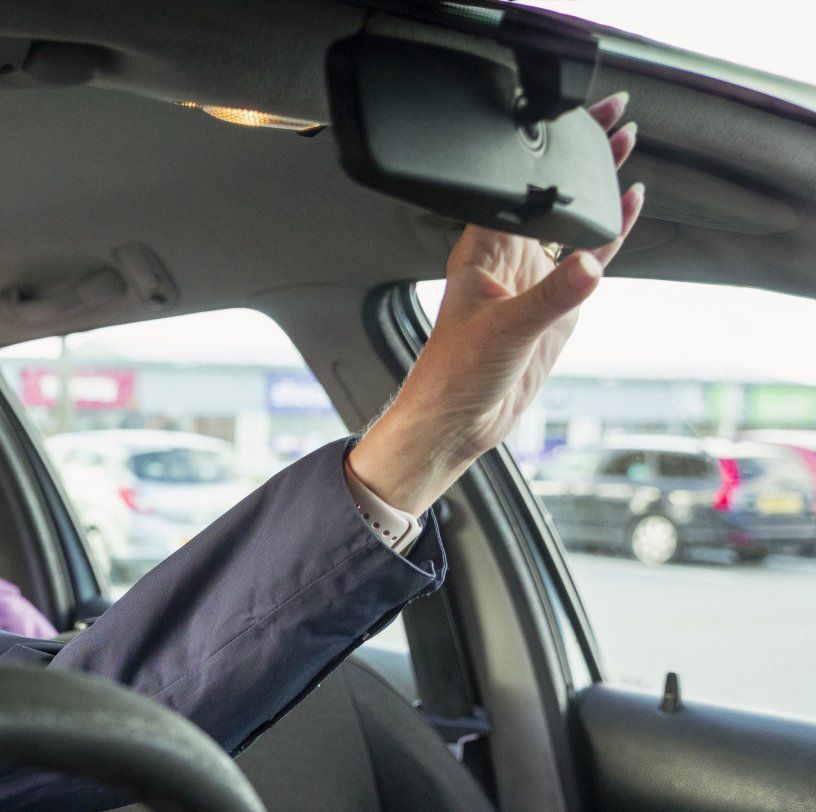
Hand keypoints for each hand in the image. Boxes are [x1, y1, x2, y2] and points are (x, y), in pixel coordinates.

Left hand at [349, 92, 646, 512]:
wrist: (456, 424)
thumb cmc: (451, 377)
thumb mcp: (504, 333)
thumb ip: (551, 298)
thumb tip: (590, 266)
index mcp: (481, 252)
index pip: (517, 187)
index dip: (547, 151)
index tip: (578, 122)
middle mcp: (508, 259)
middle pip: (549, 195)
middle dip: (580, 158)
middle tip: (613, 118)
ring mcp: (534, 280)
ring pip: (571, 223)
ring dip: (596, 188)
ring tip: (625, 144)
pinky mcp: (556, 306)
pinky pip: (589, 260)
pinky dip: (610, 232)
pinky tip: (629, 204)